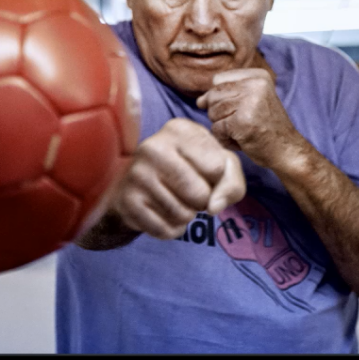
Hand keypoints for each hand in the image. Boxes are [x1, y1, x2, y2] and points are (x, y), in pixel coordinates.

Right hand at [110, 118, 245, 239]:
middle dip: (202, 200)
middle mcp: (153, 146)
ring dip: (186, 215)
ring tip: (173, 200)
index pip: (217, 166)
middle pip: (201, 193)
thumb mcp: (217, 164)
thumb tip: (214, 206)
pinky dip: (171, 229)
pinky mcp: (127, 201)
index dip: (216, 177)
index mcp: (179, 129)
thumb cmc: (186, 170)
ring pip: (184, 214)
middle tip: (188, 191)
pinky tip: (161, 214)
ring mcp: (137, 174)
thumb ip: (231, 181)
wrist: (135, 185)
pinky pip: (165, 230)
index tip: (201, 171)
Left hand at [196, 66, 302, 169]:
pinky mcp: (242, 121)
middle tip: (243, 123)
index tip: (240, 110)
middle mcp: (254, 85)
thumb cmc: (267, 127)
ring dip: (223, 128)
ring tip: (244, 131)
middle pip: (213, 96)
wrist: (287, 150)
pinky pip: (216, 129)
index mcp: (258, 76)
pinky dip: (225, 139)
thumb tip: (199, 101)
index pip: (218, 80)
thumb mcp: (253, 100)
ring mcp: (249, 102)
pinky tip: (242, 141)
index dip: (220, 98)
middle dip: (221, 114)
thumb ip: (226, 95)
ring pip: (212, 113)